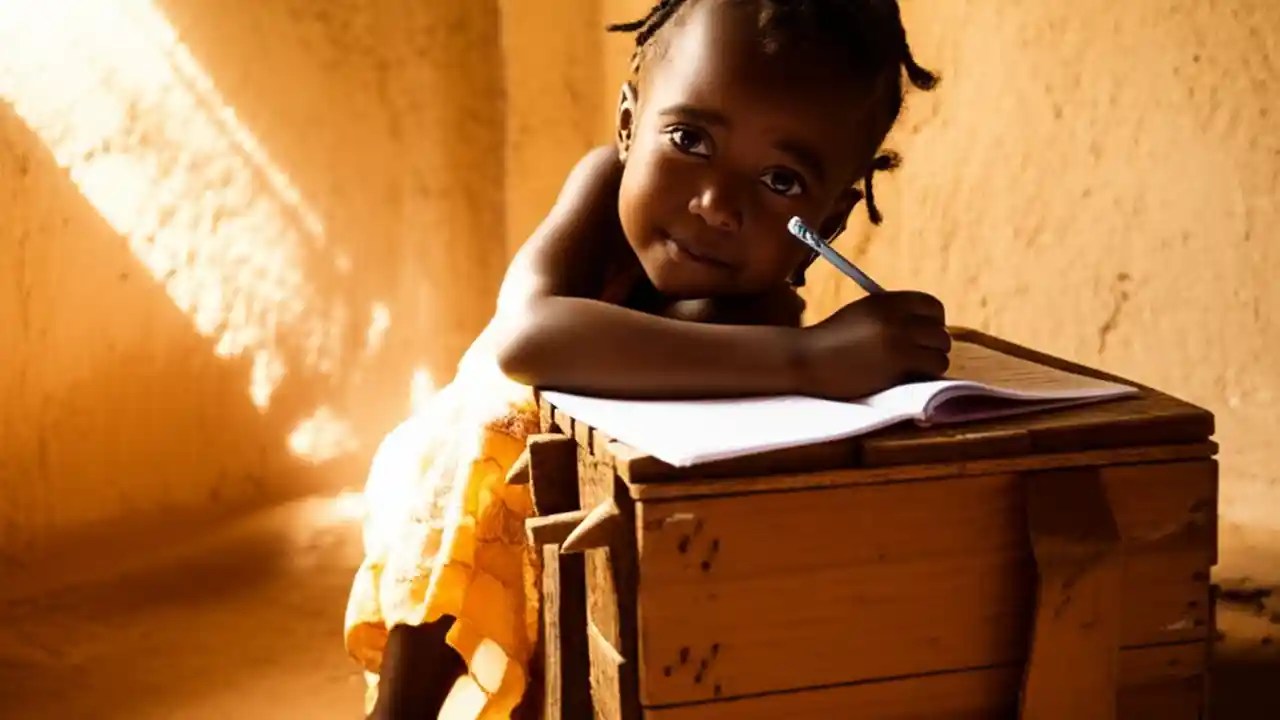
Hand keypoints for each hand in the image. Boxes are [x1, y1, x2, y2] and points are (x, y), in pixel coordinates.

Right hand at [794, 291, 950, 399]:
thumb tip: (924, 327)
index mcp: (887, 301)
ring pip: (941, 352)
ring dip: (930, 363)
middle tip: (917, 357)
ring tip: (911, 370)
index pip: (932, 305)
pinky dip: (924, 375)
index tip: (923, 335)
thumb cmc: (829, 340)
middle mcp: (897, 317)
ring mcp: (900, 340)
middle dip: (932, 346)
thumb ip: (890, 315)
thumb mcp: (861, 314)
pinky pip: (932, 368)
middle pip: (940, 331)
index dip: (933, 322)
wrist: (808, 360)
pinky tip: (906, 378)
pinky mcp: (899, 363)